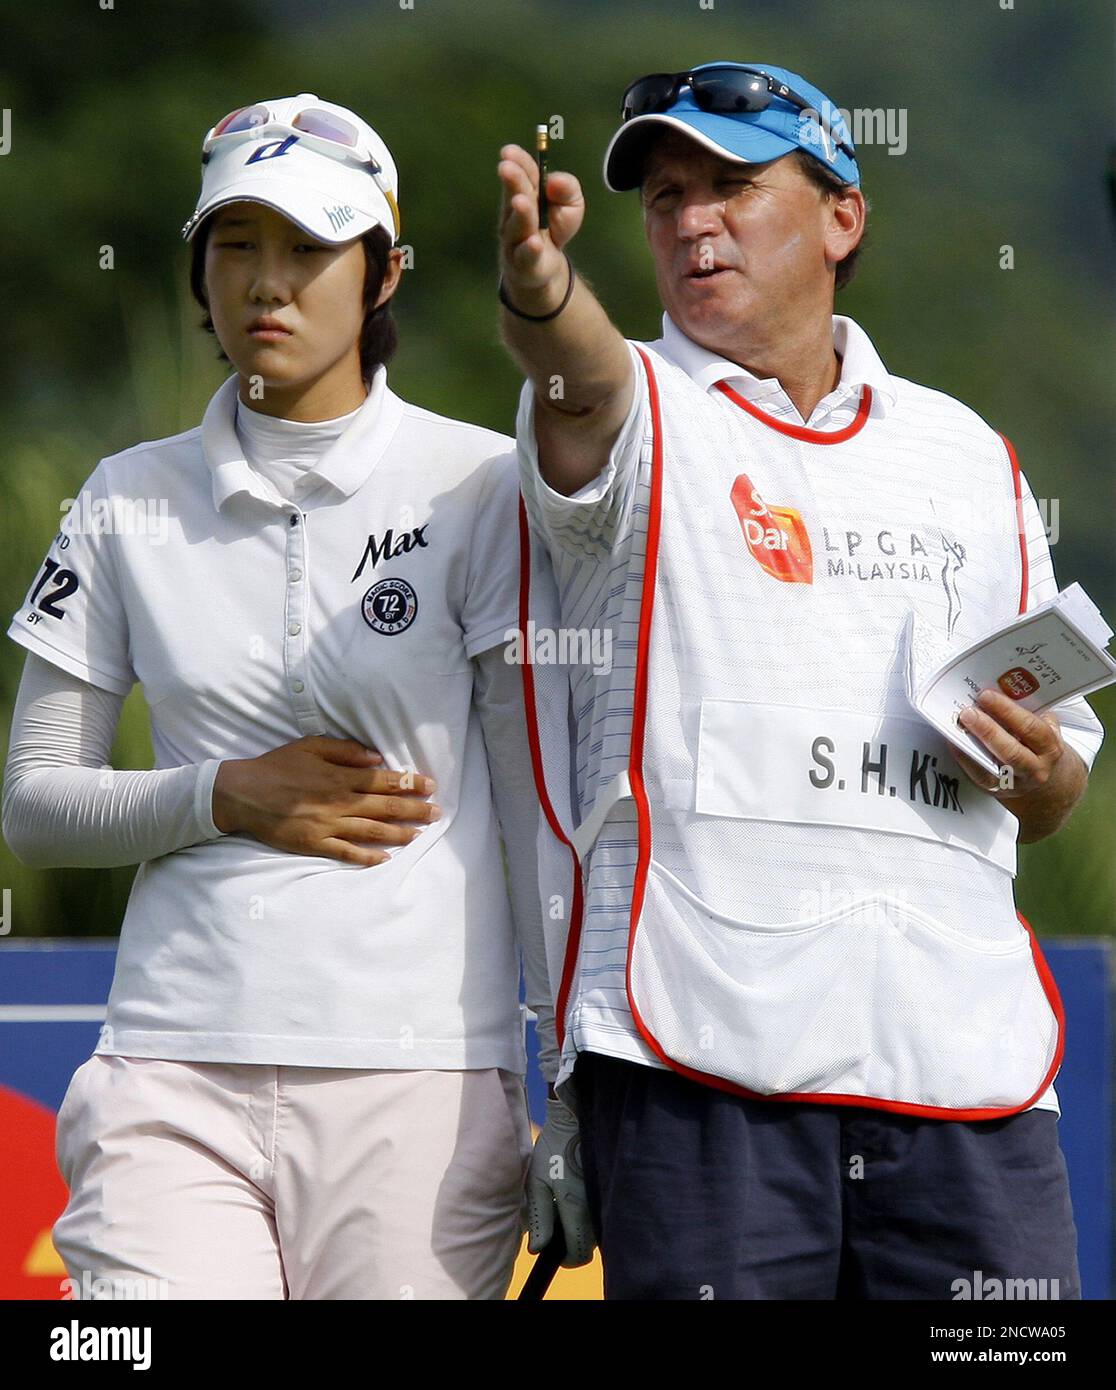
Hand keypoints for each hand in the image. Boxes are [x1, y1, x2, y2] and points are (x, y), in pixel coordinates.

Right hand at [212, 735, 438, 866]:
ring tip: (420, 834)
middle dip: (414, 810)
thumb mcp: (311, 746)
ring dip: (399, 833)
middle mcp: (339, 802)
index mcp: (340, 777)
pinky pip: (347, 852)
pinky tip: (386, 859)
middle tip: (436, 813)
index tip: (430, 786)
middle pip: (385, 807)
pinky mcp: (315, 843)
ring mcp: (328, 825)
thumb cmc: (277, 766)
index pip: (384, 781)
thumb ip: (345, 751)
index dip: (410, 783)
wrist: (243, 793)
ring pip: (372, 831)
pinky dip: (368, 857)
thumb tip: (376, 758)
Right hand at [497, 143, 583, 309]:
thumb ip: (568, 189)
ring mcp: (515, 240)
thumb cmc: (554, 228)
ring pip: (518, 226)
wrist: (547, 267)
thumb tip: (555, 181)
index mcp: (527, 193)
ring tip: (522, 201)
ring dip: (521, 214)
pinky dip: (529, 249)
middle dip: (512, 182)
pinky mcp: (522, 263)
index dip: (516, 162)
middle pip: (515, 196)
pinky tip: (534, 242)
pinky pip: (526, 255)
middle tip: (507, 168)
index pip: (522, 174)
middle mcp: (514, 214)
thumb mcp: (571, 205)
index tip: (509, 152)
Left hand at [524, 1095, 595, 1266]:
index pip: (579, 1254)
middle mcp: (594, 1208)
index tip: (555, 1253)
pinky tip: (575, 1197)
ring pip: (595, 1231)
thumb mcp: (537, 1182)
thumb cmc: (552, 1149)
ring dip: (581, 1229)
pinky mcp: (606, 1188)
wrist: (574, 1120)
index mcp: (575, 1208)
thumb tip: (537, 1248)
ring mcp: (602, 1198)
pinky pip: (600, 1214)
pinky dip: (588, 1215)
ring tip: (564, 1209)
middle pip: (589, 1246)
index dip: (567, 1260)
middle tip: (557, 1229)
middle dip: (574, 1245)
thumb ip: (539, 1218)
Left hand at [954, 688, 1064, 797]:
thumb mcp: (1046, 729)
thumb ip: (1031, 713)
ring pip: (992, 764)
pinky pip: (977, 774)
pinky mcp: (996, 789)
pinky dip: (964, 757)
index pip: (1030, 728)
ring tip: (960, 724)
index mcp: (1050, 748)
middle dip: (988, 729)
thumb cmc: (1041, 747)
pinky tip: (954, 742)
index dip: (1008, 711)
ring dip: (973, 743)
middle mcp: (1035, 768)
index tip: (987, 695)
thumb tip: (1000, 690)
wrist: (1049, 785)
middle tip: (969, 711)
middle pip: (1011, 750)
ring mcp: (1015, 782)